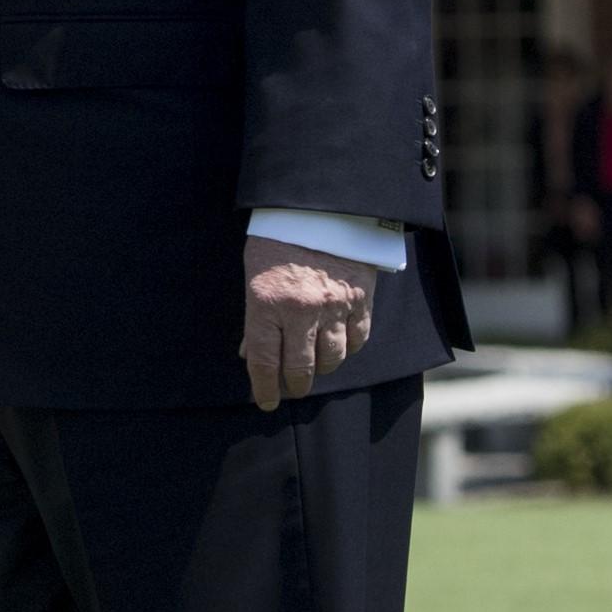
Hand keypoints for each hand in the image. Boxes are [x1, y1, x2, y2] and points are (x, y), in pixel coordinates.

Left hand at [241, 238, 375, 410]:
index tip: (266, 402)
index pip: (263, 361)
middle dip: (295, 385)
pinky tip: (340, 348)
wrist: (320, 209)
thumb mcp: (253, 278)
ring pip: (332, 358)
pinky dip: (349, 348)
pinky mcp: (361, 299)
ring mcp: (334, 306)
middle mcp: (300, 310)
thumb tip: (250, 355)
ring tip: (315, 368)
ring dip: (322, 369)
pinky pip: (358, 338)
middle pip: (300, 366)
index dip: (264, 388)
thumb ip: (254, 319)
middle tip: (293, 390)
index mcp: (265, 304)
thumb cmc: (277, 242)